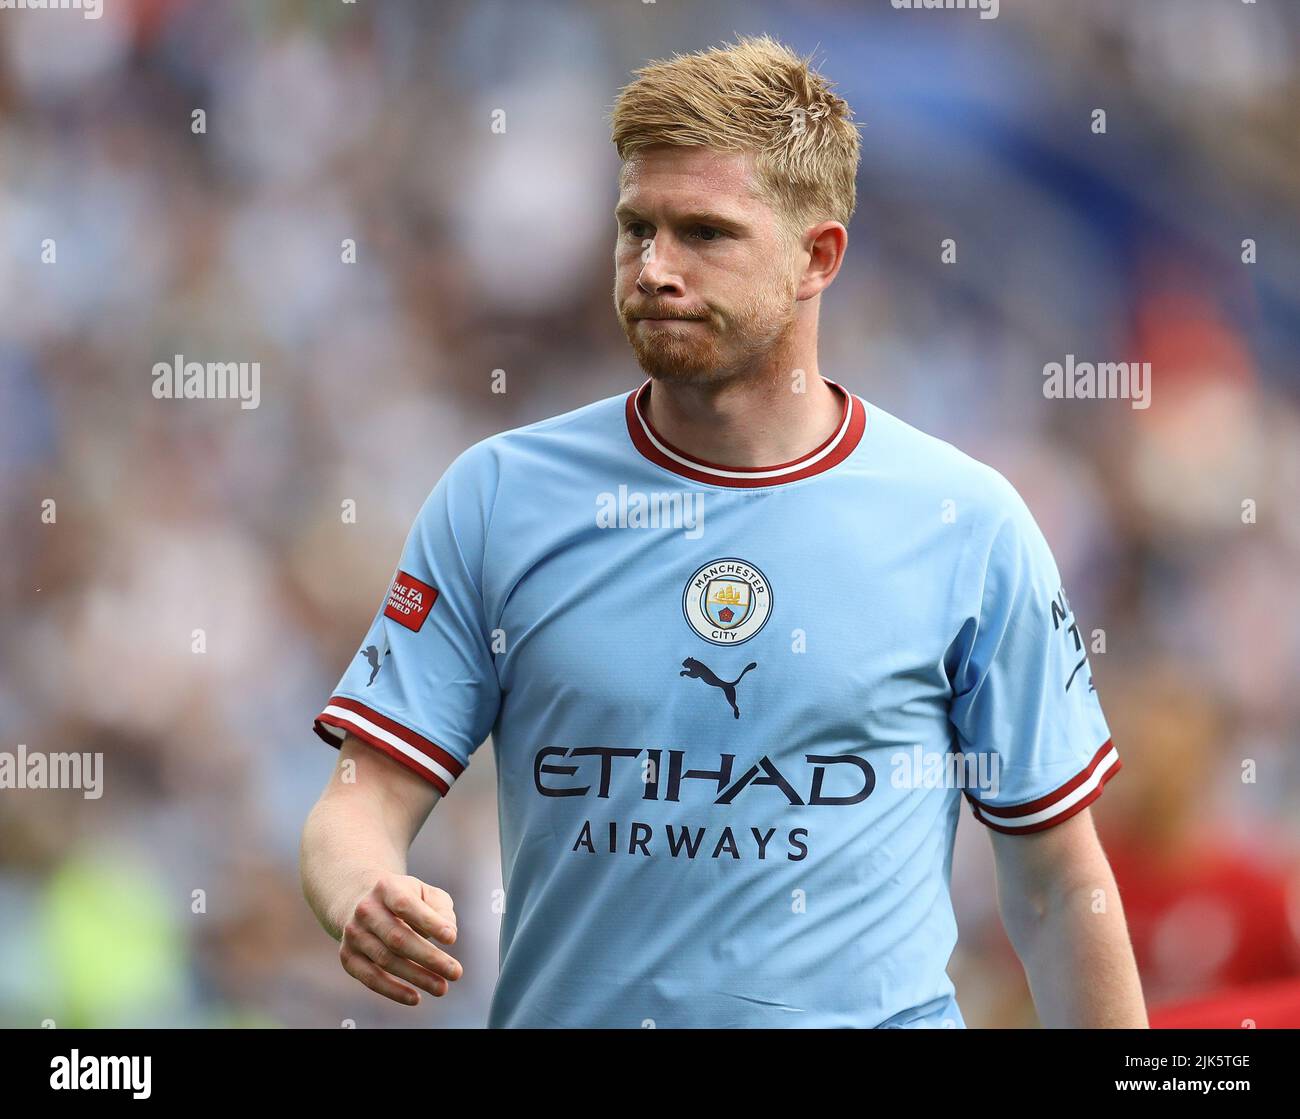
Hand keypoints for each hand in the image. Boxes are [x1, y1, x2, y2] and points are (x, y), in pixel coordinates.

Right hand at [338, 873, 461, 1005]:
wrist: (360, 901)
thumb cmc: (403, 899)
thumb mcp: (423, 893)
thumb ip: (440, 908)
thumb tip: (449, 933)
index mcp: (386, 888)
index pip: (406, 905)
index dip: (429, 922)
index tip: (452, 938)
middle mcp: (366, 910)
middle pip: (397, 938)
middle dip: (429, 957)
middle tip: (455, 972)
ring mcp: (354, 934)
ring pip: (386, 960)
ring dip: (416, 977)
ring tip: (442, 988)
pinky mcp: (348, 957)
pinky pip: (370, 978)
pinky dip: (393, 991)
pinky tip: (415, 997)